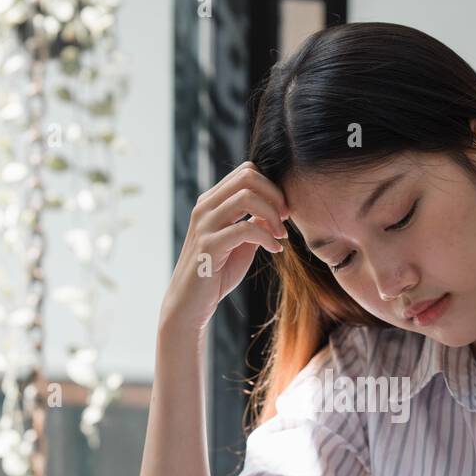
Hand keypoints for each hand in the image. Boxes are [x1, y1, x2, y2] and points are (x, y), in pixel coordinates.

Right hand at [161, 160, 289, 333]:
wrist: (189, 304)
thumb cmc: (216, 274)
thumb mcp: (240, 243)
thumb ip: (255, 222)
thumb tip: (276, 208)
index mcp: (211, 202)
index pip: (245, 172)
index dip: (271, 186)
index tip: (283, 211)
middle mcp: (205, 207)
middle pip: (247, 176)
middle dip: (275, 195)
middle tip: (286, 218)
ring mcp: (205, 225)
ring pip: (247, 197)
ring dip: (273, 215)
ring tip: (281, 235)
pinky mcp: (209, 245)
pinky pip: (246, 229)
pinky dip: (267, 237)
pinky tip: (275, 249)